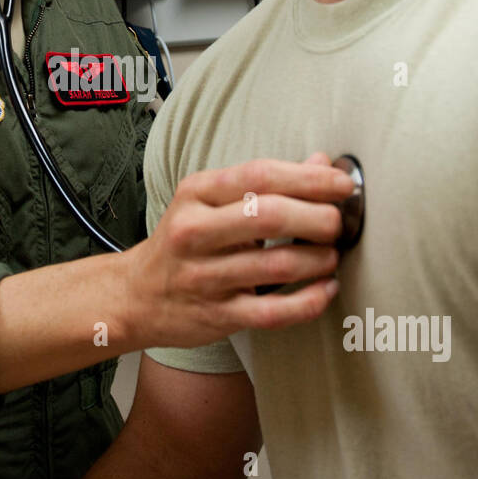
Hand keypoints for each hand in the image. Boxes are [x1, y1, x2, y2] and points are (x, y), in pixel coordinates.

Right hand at [119, 151, 351, 349]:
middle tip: (338, 223)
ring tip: (331, 255)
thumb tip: (321, 162)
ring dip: (318, 259)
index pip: (259, 175)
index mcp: (196, 193)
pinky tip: (326, 289)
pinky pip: (274, 311)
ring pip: (277, 265)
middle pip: (270, 216)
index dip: (310, 178)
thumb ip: (264, 182)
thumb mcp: (210, 201)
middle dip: (318, 218)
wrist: (134, 296)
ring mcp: (204, 277)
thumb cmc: (183, 243)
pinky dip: (309, 301)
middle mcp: (194, 232)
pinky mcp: (216, 316)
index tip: (343, 184)